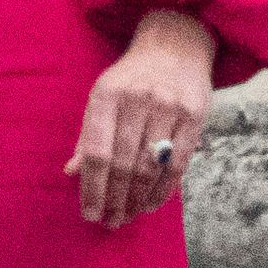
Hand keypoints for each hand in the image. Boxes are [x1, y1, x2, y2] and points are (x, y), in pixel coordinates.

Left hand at [64, 10, 216, 227]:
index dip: (92, 187)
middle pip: (124, 164)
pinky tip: (150, 204)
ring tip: (127, 216)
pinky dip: (163, 190)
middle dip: (115, 199)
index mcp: (106, 96)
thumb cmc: (131, 77)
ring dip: (138, 200)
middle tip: (109, 221)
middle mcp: (138, 101)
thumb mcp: (102, 95)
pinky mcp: (195, 117)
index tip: (88, 212)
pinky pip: (179, 165)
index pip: (97, 151)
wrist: (175, 46)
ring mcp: (169, 108)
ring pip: (151, 168)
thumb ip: (89, 134)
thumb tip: (72, 172)